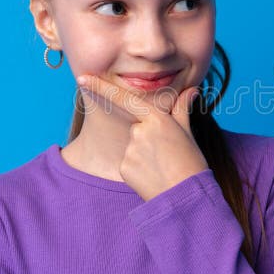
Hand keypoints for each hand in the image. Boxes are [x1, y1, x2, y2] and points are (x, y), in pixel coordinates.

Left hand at [76, 74, 208, 200]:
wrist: (185, 196)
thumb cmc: (191, 162)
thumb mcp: (187, 132)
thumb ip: (182, 109)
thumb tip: (191, 89)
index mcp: (157, 119)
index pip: (125, 98)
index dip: (101, 87)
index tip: (82, 78)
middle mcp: (140, 131)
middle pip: (136, 129)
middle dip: (147, 139)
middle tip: (166, 155)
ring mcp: (130, 150)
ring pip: (131, 146)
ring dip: (143, 155)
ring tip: (161, 167)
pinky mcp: (124, 167)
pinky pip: (127, 163)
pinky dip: (138, 169)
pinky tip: (152, 176)